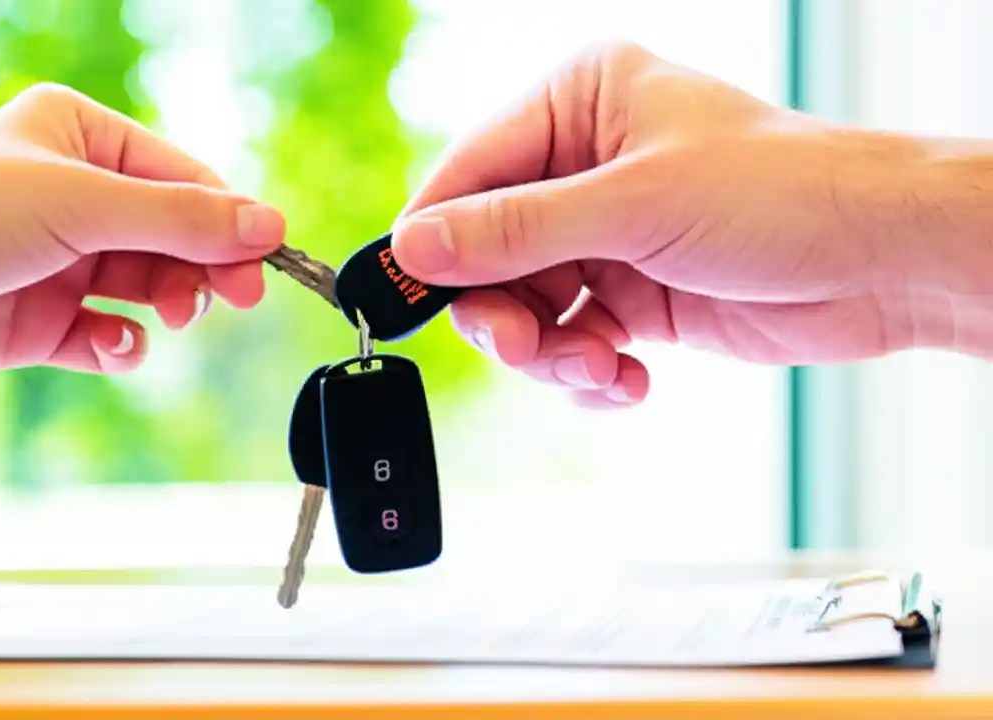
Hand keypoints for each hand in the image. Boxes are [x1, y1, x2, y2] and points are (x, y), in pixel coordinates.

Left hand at [0, 83, 284, 389]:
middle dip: (202, 266)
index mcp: (78, 136)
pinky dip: (119, 344)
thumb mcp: (81, 204)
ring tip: (170, 315)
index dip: (228, 218)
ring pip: (144, 284)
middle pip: (171, 234)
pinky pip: (105, 334)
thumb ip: (182, 221)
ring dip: (166, 302)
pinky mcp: (35, 321)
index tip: (266, 257)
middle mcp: (68, 194)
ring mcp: (53, 259)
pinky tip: (111, 345)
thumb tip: (270, 224)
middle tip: (235, 298)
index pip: (181, 176)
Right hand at [392, 43, 992, 407]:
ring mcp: (606, 233)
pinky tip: (625, 379)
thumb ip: (515, 230)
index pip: (469, 173)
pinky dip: (586, 371)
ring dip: (551, 352)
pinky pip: (571, 341)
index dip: (436, 241)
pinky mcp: (631, 293)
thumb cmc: (781, 193)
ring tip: (596, 367)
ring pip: (526, 307)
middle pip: (488, 252)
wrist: (882, 261)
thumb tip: (415, 248)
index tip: (410, 298)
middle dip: (504, 311)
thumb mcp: (634, 205)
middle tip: (524, 348)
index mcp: (579, 103)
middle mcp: (584, 165)